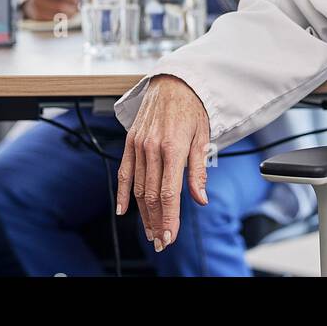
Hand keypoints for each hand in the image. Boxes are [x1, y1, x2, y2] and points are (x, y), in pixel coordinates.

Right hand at [115, 74, 210, 251]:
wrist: (173, 83)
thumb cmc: (192, 109)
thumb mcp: (203, 137)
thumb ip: (198, 171)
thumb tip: (201, 199)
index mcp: (173, 147)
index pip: (169, 192)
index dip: (169, 218)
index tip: (170, 237)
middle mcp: (152, 147)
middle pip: (152, 195)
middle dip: (156, 221)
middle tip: (160, 242)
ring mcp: (138, 144)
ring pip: (139, 187)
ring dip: (143, 213)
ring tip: (150, 231)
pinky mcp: (130, 142)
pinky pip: (124, 172)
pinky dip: (123, 193)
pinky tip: (123, 210)